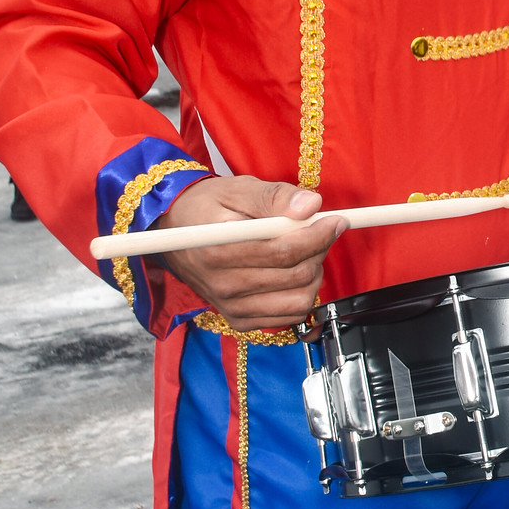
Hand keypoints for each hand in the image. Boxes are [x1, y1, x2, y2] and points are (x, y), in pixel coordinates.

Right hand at [153, 176, 347, 332]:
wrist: (174, 233)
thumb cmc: (206, 207)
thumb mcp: (236, 188)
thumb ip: (274, 196)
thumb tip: (311, 205)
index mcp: (218, 249)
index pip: (283, 252)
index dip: (318, 235)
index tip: (335, 220)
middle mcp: (223, 285)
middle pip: (295, 277)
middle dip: (319, 250)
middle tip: (320, 230)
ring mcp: (231, 307)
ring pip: (299, 301)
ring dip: (314, 274)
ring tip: (304, 251)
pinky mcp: (239, 320)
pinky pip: (289, 316)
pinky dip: (301, 294)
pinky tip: (292, 272)